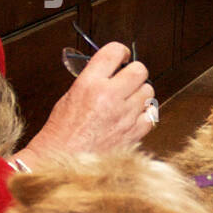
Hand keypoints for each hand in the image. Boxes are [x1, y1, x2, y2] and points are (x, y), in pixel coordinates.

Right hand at [19, 43, 155, 164]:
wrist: (61, 161)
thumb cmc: (61, 133)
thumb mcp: (69, 97)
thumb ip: (92, 81)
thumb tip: (109, 71)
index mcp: (90, 84)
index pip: (113, 52)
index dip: (120, 52)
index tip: (121, 56)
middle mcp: (110, 97)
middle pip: (140, 70)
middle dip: (134, 72)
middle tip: (127, 79)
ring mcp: (125, 116)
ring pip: (148, 91)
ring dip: (140, 93)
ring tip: (128, 100)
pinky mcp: (134, 133)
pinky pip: (151, 114)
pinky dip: (145, 114)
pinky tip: (134, 116)